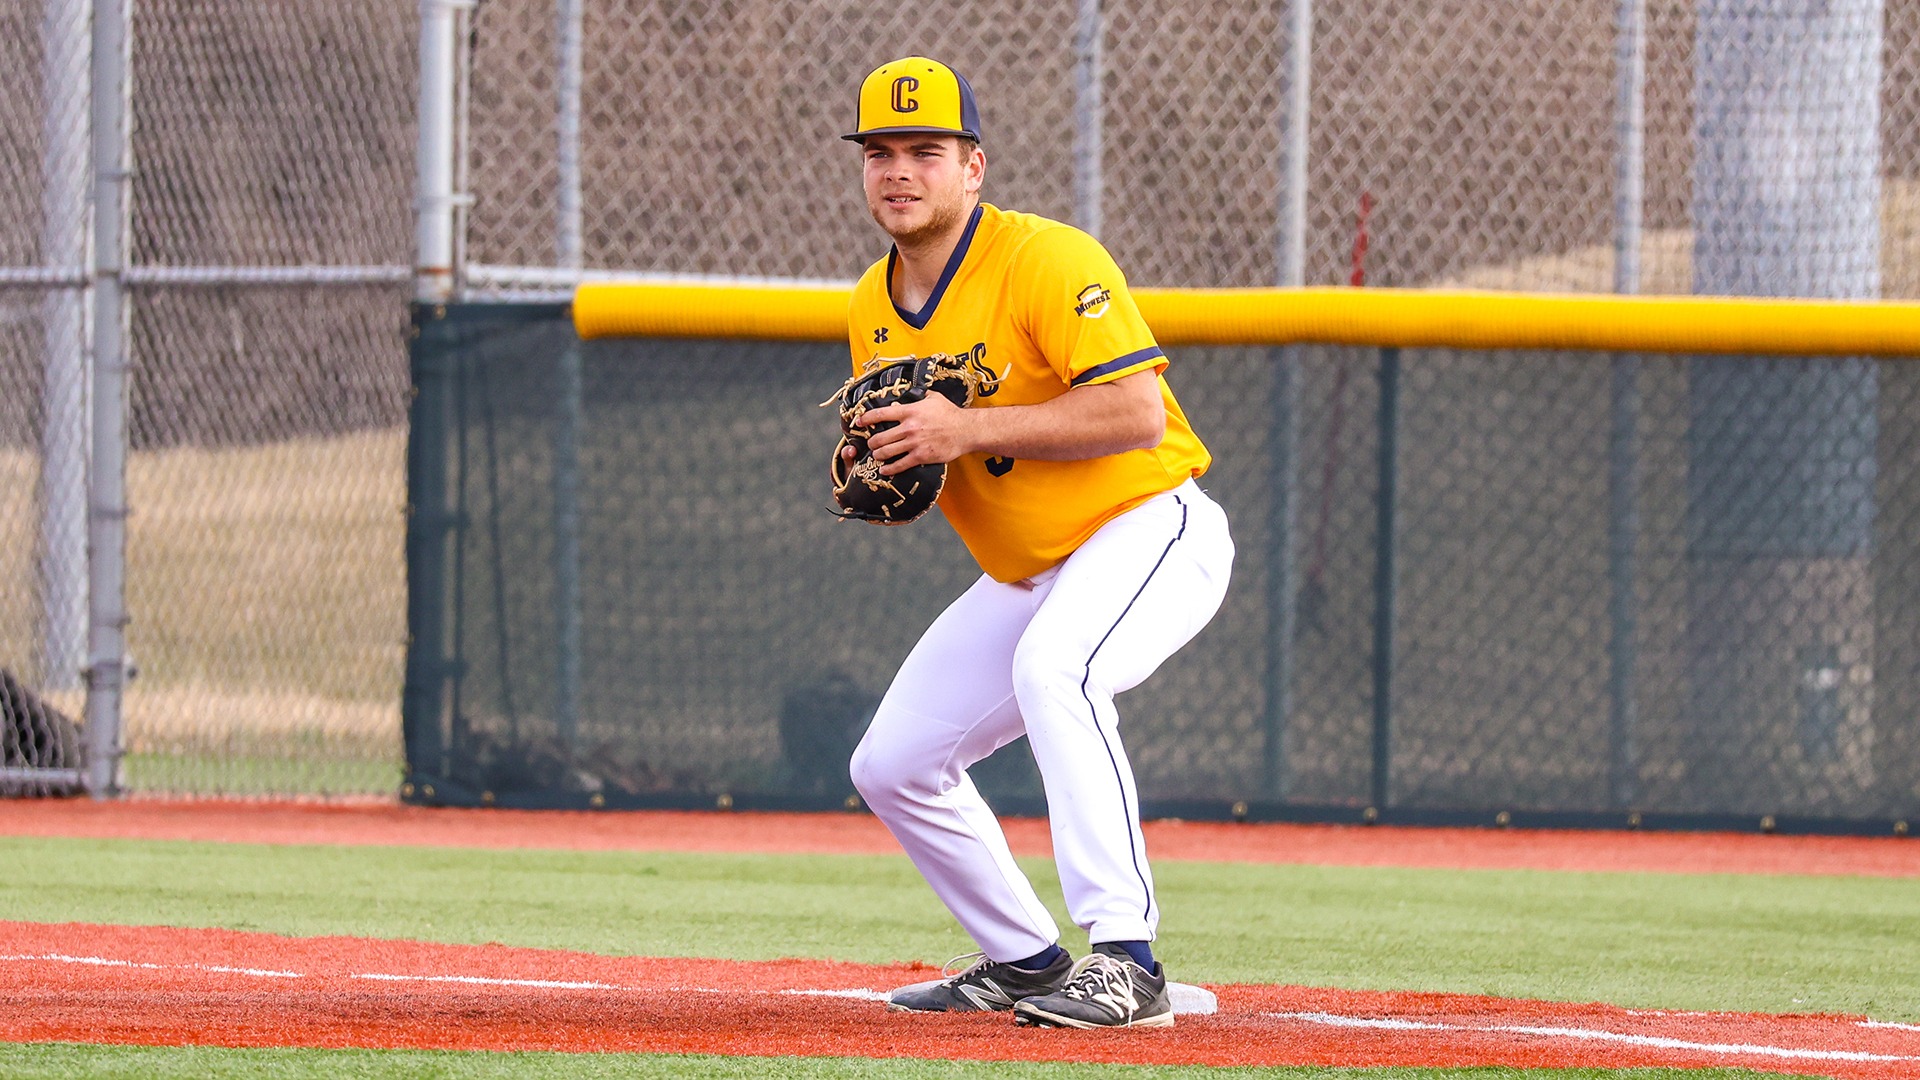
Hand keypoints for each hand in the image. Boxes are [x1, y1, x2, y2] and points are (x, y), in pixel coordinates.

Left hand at [857, 395, 975, 475]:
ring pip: (887, 452)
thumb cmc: (950, 413)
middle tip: (870, 444)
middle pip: (880, 437)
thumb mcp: (933, 397)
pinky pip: (900, 465)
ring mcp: (914, 443)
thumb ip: (919, 395)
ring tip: (877, 456)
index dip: (866, 418)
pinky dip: (890, 469)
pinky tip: (884, 470)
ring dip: (878, 455)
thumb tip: (911, 392)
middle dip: (871, 442)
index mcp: (910, 411)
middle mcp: (909, 427)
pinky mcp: (921, 456)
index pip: (881, 414)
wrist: (965, 430)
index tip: (859, 422)